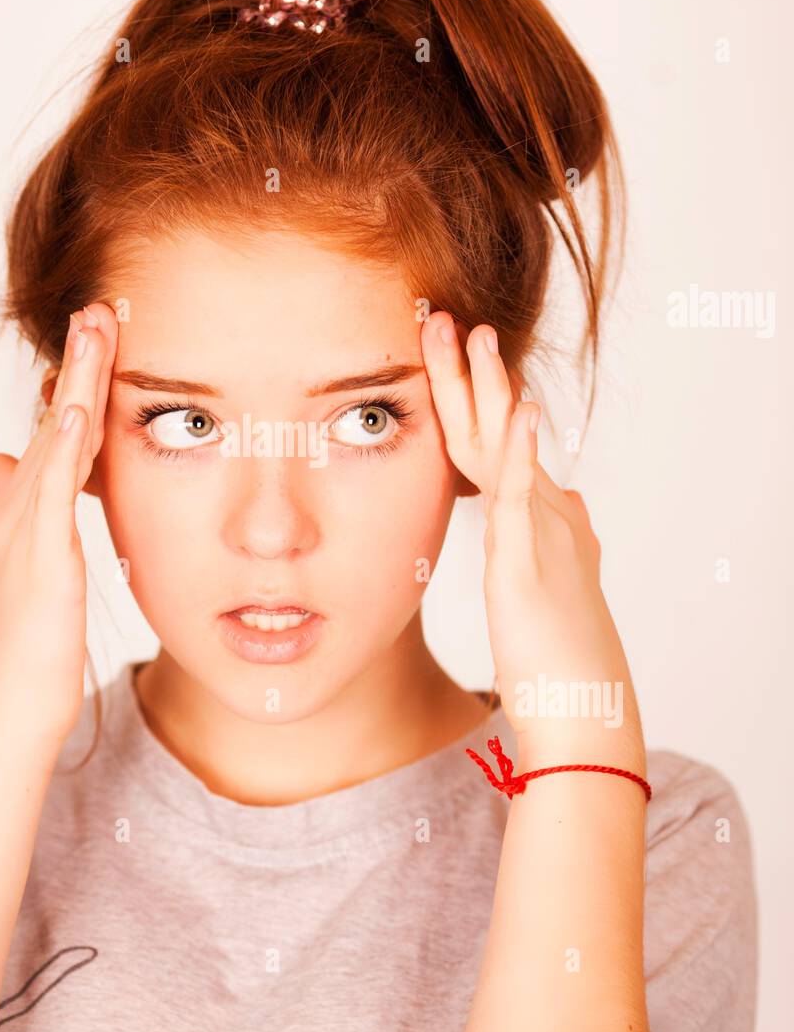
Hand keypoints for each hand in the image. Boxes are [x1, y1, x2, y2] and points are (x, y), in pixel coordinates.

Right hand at [0, 302, 117, 744]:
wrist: (12, 703)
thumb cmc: (31, 643)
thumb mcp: (36, 568)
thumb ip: (32, 514)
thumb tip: (4, 463)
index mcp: (27, 509)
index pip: (59, 430)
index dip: (79, 382)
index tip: (101, 335)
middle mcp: (20, 508)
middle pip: (55, 420)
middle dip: (77, 363)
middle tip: (98, 307)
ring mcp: (25, 529)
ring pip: (54, 440)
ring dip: (74, 383)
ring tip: (94, 330)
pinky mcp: (38, 557)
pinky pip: (52, 491)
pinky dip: (64, 448)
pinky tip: (79, 410)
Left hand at [420, 312, 643, 767]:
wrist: (586, 715)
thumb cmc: (558, 663)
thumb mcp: (546, 589)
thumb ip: (546, 541)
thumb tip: (565, 503)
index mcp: (538, 520)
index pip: (494, 446)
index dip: (471, 397)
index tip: (448, 351)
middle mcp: (546, 515)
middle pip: (497, 430)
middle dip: (472, 373)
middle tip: (445, 317)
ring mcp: (543, 535)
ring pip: (509, 449)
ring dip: (494, 390)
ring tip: (477, 336)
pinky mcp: (533, 565)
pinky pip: (525, 500)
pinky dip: (523, 454)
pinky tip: (522, 412)